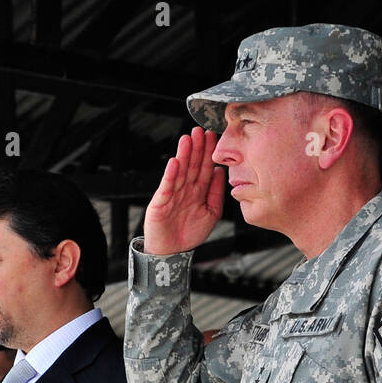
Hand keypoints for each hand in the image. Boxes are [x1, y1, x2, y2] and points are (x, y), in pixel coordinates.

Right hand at [143, 126, 224, 255]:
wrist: (172, 252)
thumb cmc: (191, 233)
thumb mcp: (211, 212)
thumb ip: (216, 192)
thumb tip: (221, 171)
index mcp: (199, 190)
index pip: (205, 168)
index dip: (209, 152)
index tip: (213, 136)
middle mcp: (185, 189)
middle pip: (192, 165)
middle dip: (196, 148)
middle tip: (200, 130)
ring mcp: (172, 194)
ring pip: (180, 172)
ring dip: (183, 155)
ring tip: (187, 139)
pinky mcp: (160, 202)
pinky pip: (167, 187)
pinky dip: (170, 175)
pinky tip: (174, 162)